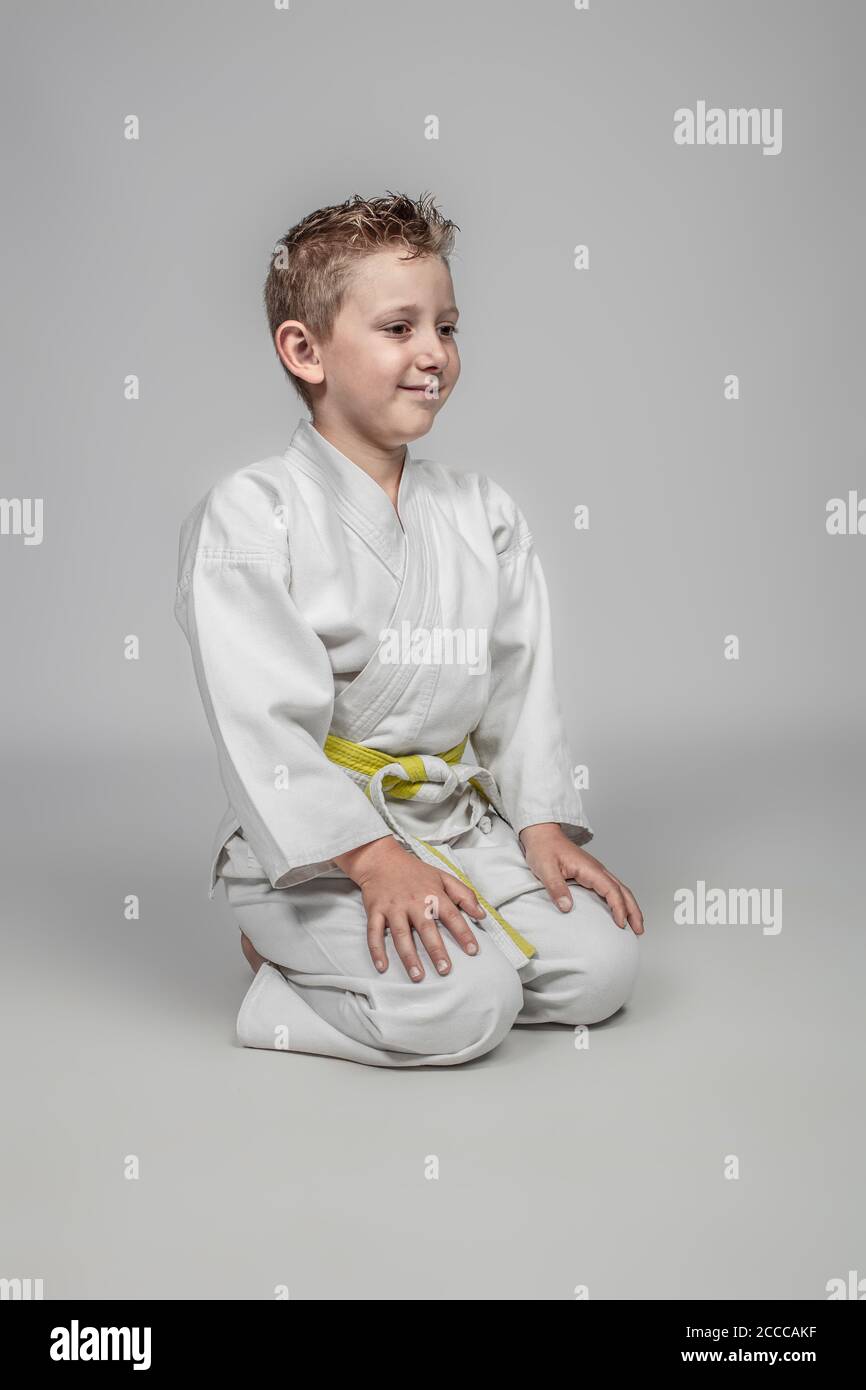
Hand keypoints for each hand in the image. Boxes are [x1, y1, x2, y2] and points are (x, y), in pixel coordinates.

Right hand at [333, 836, 486, 979]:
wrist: (381, 858)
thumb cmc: (415, 871)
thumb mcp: (443, 876)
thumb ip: (464, 895)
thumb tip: (482, 914)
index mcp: (432, 894)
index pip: (451, 915)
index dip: (463, 933)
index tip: (473, 950)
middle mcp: (413, 902)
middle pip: (426, 929)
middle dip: (436, 950)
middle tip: (445, 970)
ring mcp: (393, 907)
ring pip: (401, 935)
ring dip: (409, 957)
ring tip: (418, 976)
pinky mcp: (375, 911)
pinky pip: (374, 933)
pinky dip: (376, 950)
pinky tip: (382, 967)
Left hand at [518, 823, 644, 935]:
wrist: (542, 834)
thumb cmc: (544, 849)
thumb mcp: (546, 869)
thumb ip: (556, 888)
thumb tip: (567, 908)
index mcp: (590, 869)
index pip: (611, 890)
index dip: (619, 908)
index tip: (621, 924)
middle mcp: (597, 870)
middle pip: (623, 891)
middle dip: (633, 911)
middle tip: (639, 930)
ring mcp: (596, 871)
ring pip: (620, 889)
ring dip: (630, 906)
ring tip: (635, 925)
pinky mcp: (591, 874)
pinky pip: (611, 888)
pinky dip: (620, 900)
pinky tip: (619, 911)